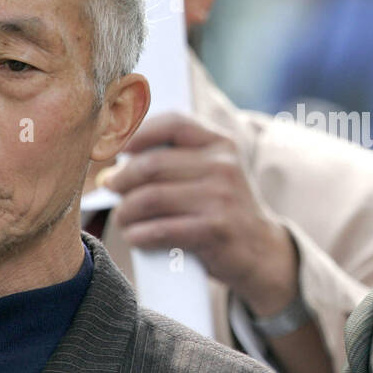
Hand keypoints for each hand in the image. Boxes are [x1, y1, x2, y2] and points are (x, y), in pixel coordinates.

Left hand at [98, 112, 298, 314]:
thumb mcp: (212, 172)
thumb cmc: (221, 208)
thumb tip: (115, 163)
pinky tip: (135, 236)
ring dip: (126, 211)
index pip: (173, 123)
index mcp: (221, 143)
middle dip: (122, 179)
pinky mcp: (215, 230)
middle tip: (111, 189)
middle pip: (152, 165)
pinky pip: (161, 229)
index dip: (138, 133)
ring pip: (150, 198)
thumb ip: (175, 158)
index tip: (118, 150)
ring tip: (123, 217)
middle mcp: (224, 166)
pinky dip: (139, 234)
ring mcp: (221, 198)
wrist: (260, 250)